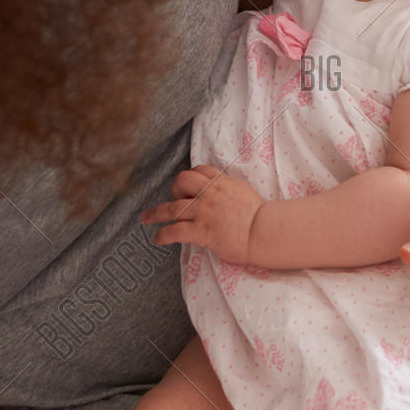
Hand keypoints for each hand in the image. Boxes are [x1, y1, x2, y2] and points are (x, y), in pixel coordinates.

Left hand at [142, 165, 265, 262]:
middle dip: (175, 189)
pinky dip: (163, 235)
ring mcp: (204, 212)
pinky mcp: (201, 231)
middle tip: (177, 200)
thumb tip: (219, 189)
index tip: (188, 187)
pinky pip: (175, 231)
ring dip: (155, 213)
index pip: (200, 170)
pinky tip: (158, 238)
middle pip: (182, 181)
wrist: (263, 231)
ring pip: (172, 207)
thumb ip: (228, 187)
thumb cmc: (258, 215)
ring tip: (146, 218)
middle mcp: (210, 194)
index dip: (191, 177)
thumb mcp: (243, 191)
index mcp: (222, 182)